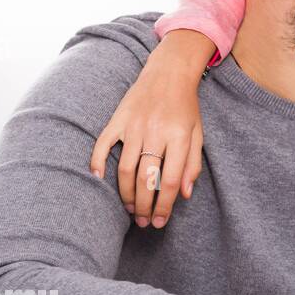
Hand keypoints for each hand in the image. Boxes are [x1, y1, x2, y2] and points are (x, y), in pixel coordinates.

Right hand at [89, 29, 214, 227]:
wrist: (169, 73)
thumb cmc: (186, 107)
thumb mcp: (198, 134)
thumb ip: (192, 164)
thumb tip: (184, 195)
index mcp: (179, 137)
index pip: (169, 181)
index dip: (165, 206)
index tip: (161, 222)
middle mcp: (155, 133)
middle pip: (145, 180)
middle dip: (144, 206)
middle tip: (144, 222)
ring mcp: (134, 126)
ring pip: (125, 168)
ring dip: (125, 194)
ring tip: (130, 209)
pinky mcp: (117, 119)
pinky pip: (103, 144)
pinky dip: (96, 162)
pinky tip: (98, 179)